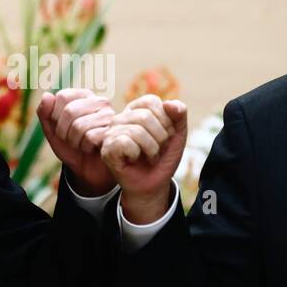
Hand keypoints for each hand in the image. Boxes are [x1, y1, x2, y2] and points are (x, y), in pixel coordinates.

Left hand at [37, 88, 116, 195]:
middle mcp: (99, 101)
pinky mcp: (115, 131)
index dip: (55, 116)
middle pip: (70, 111)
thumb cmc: (71, 146)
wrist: (87, 170)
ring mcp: (110, 116)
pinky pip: (90, 137)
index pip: (62, 96)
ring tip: (81, 144)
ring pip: (79, 125)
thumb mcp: (52, 131)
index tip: (60, 127)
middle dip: (63, 132)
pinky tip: (92, 148)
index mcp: (84, 96)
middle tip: (70, 139)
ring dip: (74, 141)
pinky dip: (85, 147)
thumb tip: (46, 96)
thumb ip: (45, 113)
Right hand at [101, 95, 187, 223]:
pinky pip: (125, 143)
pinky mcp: (107, 149)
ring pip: (137, 131)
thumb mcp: (178, 134)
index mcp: (136, 110)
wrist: (155, 184)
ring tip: (150, 156)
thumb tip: (170, 103)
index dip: (165, 120)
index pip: (151, 101)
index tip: (165, 136)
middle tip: (158, 149)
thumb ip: (179, 114)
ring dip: (151, 149)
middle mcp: (121, 118)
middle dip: (160, 137)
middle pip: (145, 116)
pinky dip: (137, 155)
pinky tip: (134, 160)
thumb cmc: (163, 157)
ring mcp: (111, 133)